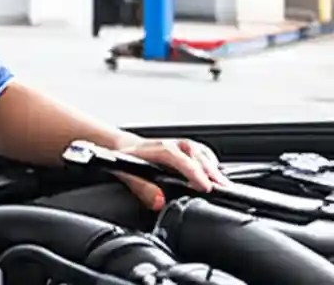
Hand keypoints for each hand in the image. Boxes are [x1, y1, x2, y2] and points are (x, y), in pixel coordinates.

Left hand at [113, 137, 231, 209]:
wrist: (121, 145)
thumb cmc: (122, 159)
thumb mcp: (124, 173)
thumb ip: (142, 188)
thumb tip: (160, 201)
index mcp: (153, 148)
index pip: (176, 156)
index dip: (192, 170)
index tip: (205, 186)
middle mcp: (168, 144)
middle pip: (193, 152)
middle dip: (210, 170)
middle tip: (223, 188)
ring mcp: (176, 144)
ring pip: (199, 151)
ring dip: (212, 167)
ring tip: (224, 184)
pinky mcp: (182, 148)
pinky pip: (200, 151)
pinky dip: (210, 162)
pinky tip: (216, 172)